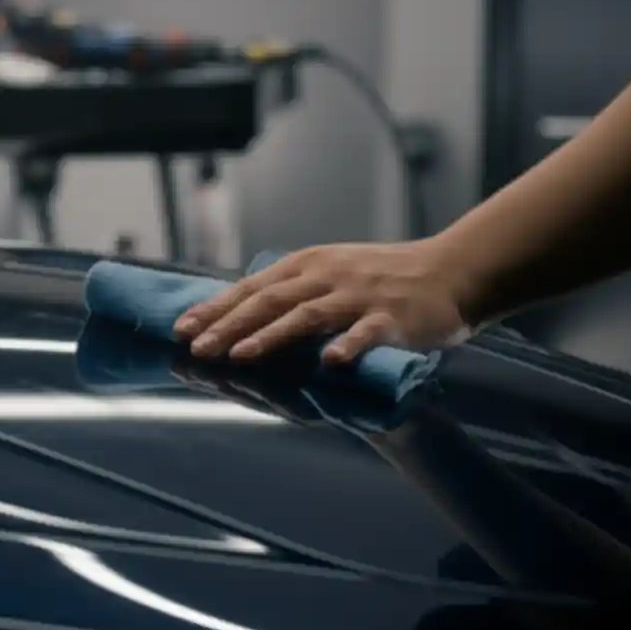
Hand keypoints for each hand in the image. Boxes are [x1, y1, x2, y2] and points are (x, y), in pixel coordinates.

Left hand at [173, 240, 474, 364]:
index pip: (250, 288)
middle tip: (196, 348)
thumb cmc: (380, 279)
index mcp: (306, 267)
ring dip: (271, 336)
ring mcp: (359, 296)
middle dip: (229, 325)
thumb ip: (288, 290)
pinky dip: (347, 346)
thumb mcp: (327, 273)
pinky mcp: (392, 317)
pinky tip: (329, 363)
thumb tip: (236, 311)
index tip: (180, 329)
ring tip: (240, 356)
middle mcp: (327, 277)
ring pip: (308, 315)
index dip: (215, 308)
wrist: (450, 270)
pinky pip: (367, 333)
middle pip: (269, 301)